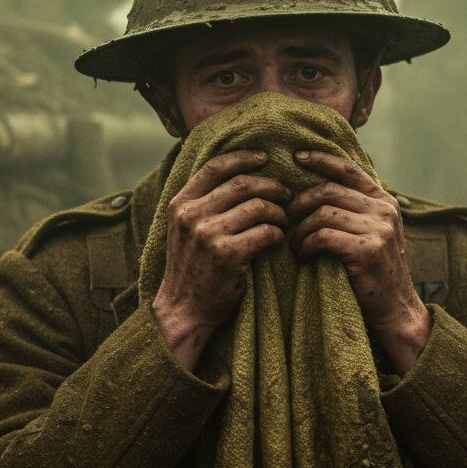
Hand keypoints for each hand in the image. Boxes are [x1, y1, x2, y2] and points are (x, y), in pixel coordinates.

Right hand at [153, 150, 291, 370]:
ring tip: (283, 219)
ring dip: (278, 212)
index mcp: (180, 204)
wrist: (184, 310)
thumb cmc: (191, 268)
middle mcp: (191, 215)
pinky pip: (265, 231)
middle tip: (286, 194)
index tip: (265, 157)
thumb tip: (238, 175)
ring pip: (258, 206)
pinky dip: (277, 233)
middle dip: (272, 185)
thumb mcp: (184, 229)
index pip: (215, 167)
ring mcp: (208, 234)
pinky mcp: (228, 254)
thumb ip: (202, 203)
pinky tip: (277, 239)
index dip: (244, 158)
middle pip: (243, 184)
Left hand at [289, 150, 430, 372]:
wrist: (395, 308)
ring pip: (323, 213)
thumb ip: (355, 209)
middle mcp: (384, 209)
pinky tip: (303, 254)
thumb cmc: (374, 272)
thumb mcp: (373, 232)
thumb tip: (319, 187)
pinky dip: (306, 244)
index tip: (297, 156)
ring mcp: (378, 228)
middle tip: (287, 216)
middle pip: (329, 190)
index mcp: (384, 201)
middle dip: (301, 201)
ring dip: (301, 229)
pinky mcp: (367, 249)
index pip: (348, 169)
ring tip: (295, 243)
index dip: (321, 159)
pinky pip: (323, 235)